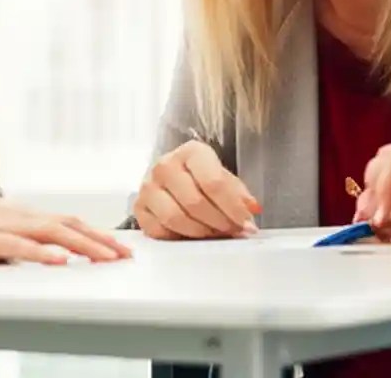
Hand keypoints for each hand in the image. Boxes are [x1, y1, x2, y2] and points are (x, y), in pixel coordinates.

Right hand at [0, 192, 133, 264]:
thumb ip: (7, 244)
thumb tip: (28, 258)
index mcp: (15, 212)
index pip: (64, 220)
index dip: (93, 233)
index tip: (117, 247)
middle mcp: (14, 214)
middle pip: (67, 224)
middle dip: (101, 240)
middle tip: (127, 256)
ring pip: (52, 232)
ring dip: (84, 245)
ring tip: (108, 259)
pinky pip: (18, 245)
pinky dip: (43, 253)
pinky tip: (61, 261)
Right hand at [132, 140, 261, 239]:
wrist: (172, 177)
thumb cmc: (201, 177)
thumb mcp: (224, 177)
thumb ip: (239, 193)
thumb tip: (251, 209)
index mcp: (190, 152)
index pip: (213, 182)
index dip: (232, 207)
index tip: (246, 223)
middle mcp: (165, 166)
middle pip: (195, 202)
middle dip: (219, 222)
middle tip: (233, 231)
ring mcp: (148, 187)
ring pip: (176, 218)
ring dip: (201, 232)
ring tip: (215, 233)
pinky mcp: (139, 207)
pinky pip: (159, 230)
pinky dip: (180, 237)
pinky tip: (193, 236)